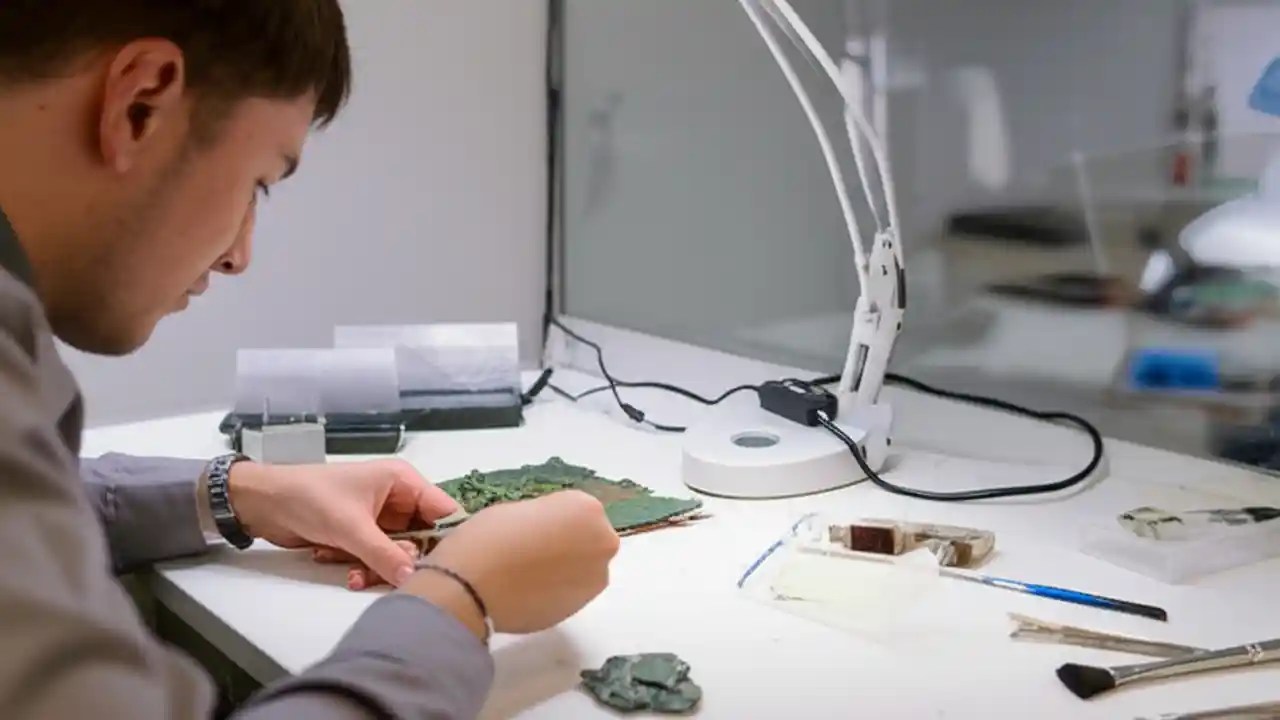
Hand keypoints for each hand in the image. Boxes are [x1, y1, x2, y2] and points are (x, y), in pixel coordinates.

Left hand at [228, 459, 459, 588]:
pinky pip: (377, 558)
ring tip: (354, 575)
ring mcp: (380, 519)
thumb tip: (415, 580)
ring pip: (398, 554)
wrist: (264, 504)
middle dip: (403, 560)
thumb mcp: (351, 528)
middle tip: (385, 573)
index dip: (447, 538)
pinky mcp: (363, 536)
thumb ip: (385, 556)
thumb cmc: (310, 499)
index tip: (442, 566)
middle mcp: (398, 499)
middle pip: (422, 538)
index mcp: (403, 481)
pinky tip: (343, 569)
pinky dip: (363, 567)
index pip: (444, 510)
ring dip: (377, 568)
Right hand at [401, 490, 619, 635]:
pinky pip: (570, 593)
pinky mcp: (581, 610)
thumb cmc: (489, 538)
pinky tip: (528, 591)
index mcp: (588, 508)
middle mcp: (602, 542)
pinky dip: (556, 591)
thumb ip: (546, 518)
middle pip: (589, 538)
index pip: (576, 509)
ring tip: (528, 574)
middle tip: (533, 551)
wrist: (471, 589)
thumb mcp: (519, 509)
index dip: (553, 518)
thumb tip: (549, 532)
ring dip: (565, 569)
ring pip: (583, 568)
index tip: (533, 526)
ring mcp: (595, 579)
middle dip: (567, 543)